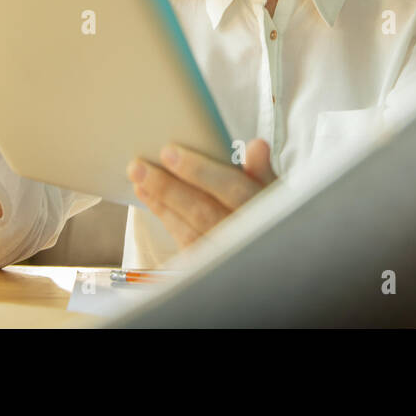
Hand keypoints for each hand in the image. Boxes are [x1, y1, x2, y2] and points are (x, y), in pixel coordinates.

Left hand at [127, 139, 276, 249]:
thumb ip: (263, 171)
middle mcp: (245, 238)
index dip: (200, 171)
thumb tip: (256, 146)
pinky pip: (184, 244)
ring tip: (138, 179)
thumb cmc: (271, 215)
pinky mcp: (210, 270)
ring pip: (188, 231)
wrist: (274, 261)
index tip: (169, 152)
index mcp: (264, 211)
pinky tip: (150, 199)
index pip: (232, 189)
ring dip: (160, 203)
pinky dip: (166, 219)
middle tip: (138, 166)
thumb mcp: (277, 194)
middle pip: (202, 212)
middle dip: (168, 187)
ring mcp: (226, 257)